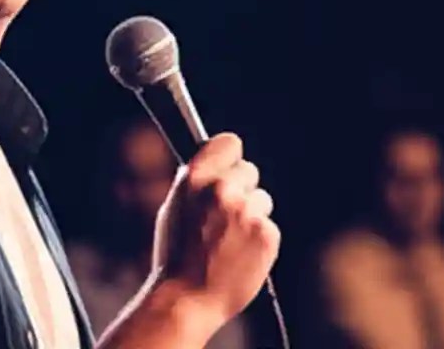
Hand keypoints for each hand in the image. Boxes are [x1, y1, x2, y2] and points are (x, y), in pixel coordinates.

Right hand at [150, 132, 280, 331]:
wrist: (188, 299)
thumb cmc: (176, 256)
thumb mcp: (174, 208)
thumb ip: (198, 183)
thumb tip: (216, 166)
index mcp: (197, 179)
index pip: (230, 143)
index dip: (230, 157)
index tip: (228, 167)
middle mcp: (224, 190)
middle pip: (249, 171)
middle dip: (241, 189)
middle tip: (225, 217)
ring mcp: (247, 212)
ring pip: (262, 199)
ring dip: (251, 216)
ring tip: (229, 241)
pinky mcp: (267, 234)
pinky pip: (268, 226)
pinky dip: (259, 239)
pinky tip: (240, 255)